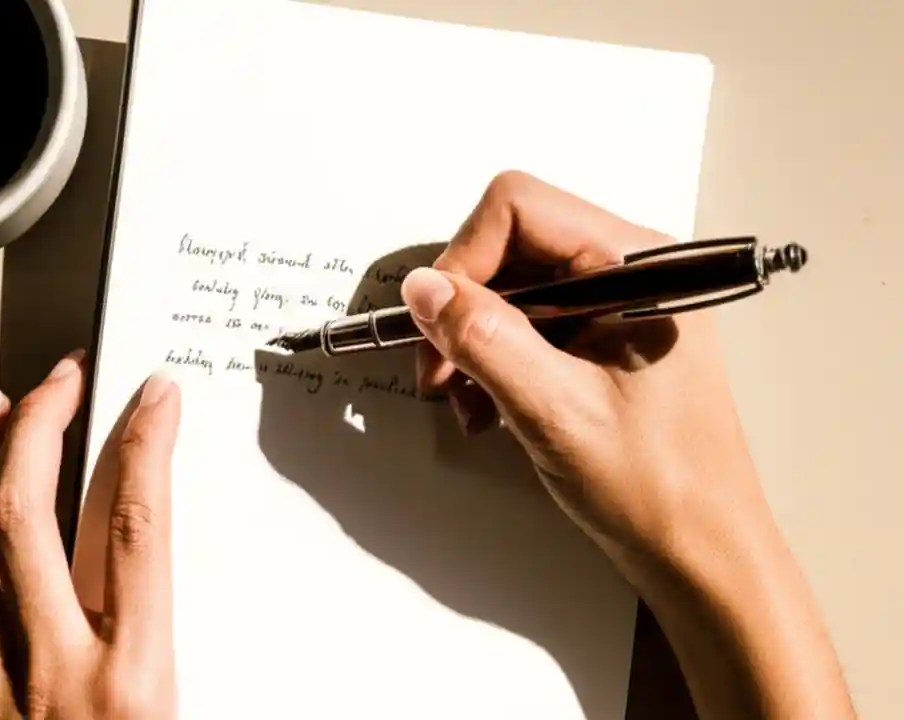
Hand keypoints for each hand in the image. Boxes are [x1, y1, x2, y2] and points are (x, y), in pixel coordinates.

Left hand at [0, 351, 180, 718]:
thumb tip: (157, 554)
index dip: (145, 446)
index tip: (154, 398)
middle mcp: (51, 674)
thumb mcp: (173, 711)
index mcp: (131, 682)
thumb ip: (166, 641)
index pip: (137, 530)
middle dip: (40, 426)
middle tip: (60, 380)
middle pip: (25, 515)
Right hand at [401, 171, 853, 718]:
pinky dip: (494, 358)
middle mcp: (628, 267)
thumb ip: (486, 338)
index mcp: (636, 263)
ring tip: (466, 405)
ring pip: (512, 285)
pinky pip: (529, 321)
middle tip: (440, 377)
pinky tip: (487, 409)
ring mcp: (617, 301)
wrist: (702, 552)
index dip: (464, 259)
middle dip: (462, 307)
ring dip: (472, 339)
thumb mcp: (555, 411)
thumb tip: (422, 286)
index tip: (437, 327)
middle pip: (510, 243)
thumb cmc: (653, 486)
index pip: (520, 208)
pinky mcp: (603, 336)